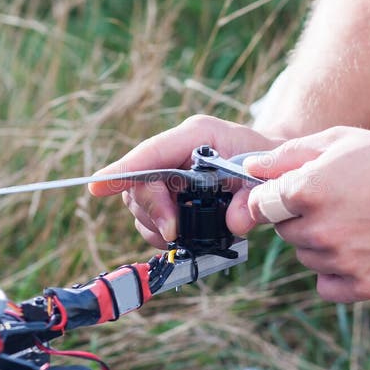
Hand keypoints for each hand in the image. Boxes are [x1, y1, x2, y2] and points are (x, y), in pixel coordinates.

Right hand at [88, 114, 281, 247]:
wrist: (273, 163)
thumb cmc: (268, 162)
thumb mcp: (266, 175)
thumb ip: (250, 197)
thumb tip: (232, 224)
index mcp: (197, 134)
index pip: (152, 151)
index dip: (123, 169)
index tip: (97, 187)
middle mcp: (176, 149)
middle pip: (140, 180)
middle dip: (151, 210)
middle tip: (173, 232)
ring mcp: (169, 170)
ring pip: (139, 201)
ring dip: (154, 224)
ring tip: (181, 235)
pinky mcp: (169, 191)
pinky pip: (149, 215)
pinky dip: (159, 231)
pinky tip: (179, 236)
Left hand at [242, 127, 369, 301]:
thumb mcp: (337, 141)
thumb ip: (285, 156)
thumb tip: (248, 168)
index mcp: (307, 190)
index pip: (258, 206)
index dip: (267, 200)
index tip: (279, 198)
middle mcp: (319, 229)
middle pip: (283, 231)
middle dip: (300, 217)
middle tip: (338, 202)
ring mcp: (340, 260)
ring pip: (306, 255)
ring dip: (320, 242)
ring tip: (357, 221)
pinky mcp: (360, 285)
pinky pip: (325, 284)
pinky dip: (336, 271)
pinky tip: (359, 248)